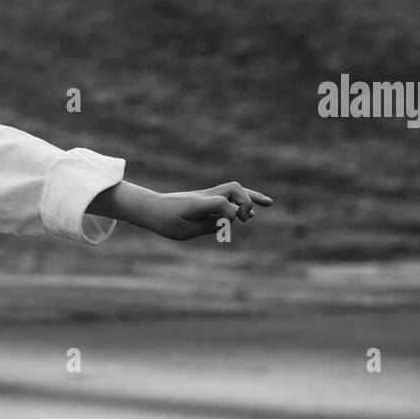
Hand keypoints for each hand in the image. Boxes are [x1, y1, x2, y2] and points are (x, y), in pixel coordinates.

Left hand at [146, 181, 272, 240]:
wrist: (151, 208)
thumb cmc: (165, 220)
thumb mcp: (184, 230)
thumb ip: (208, 225)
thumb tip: (230, 221)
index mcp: (197, 204)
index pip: (221, 202)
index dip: (229, 213)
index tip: (228, 224)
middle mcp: (205, 196)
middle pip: (232, 189)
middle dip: (247, 200)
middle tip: (247, 218)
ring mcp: (207, 196)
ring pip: (234, 190)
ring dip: (251, 197)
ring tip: (269, 203)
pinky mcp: (207, 200)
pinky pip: (229, 197)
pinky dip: (242, 201)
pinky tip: (252, 212)